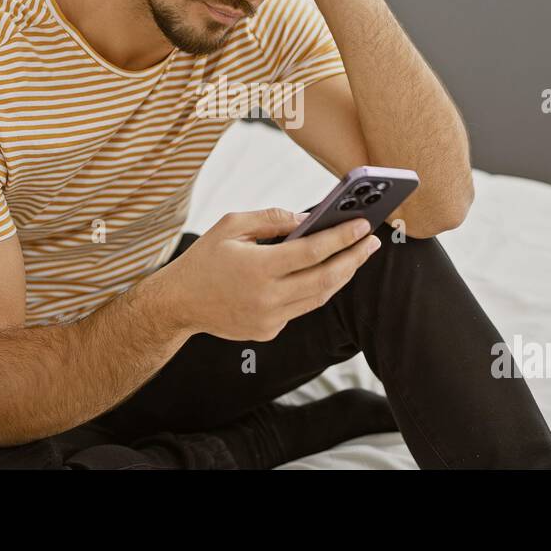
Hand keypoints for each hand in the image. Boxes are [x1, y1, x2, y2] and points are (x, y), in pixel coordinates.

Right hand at [159, 207, 379, 340]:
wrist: (179, 303)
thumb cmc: (205, 259)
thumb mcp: (231, 226)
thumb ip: (272, 218)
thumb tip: (308, 218)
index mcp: (258, 268)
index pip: (312, 252)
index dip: (342, 238)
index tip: (362, 225)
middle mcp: (267, 297)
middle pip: (325, 279)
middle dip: (354, 259)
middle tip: (372, 242)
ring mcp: (269, 319)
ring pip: (319, 297)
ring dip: (341, 276)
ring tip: (356, 256)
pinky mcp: (268, 331)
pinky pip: (300, 308)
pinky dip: (315, 290)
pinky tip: (324, 274)